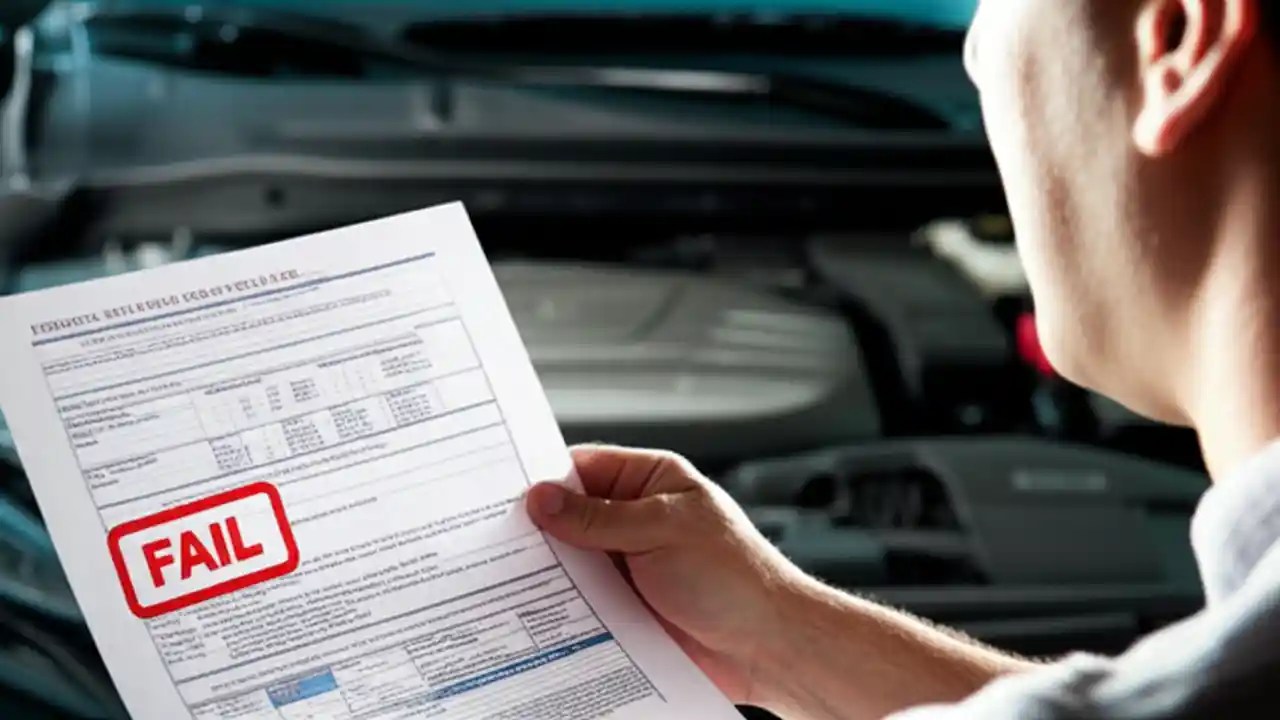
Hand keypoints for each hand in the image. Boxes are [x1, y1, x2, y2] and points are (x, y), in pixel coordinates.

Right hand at [525, 445, 803, 705]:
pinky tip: (532, 614)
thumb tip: (542, 499)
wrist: (770, 647)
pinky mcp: (625, 609)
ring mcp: (629, 567)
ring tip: (501, 578)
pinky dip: (559, 608)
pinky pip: (581, 603)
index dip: (546, 478)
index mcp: (653, 481)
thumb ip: (599, 517)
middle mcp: (637, 520)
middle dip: (538, 530)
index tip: (501, 492)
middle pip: (571, 517)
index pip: (585, 468)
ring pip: (571, 564)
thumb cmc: (737, 577)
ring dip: (545, 573)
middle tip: (491, 540)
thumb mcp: (662, 531)